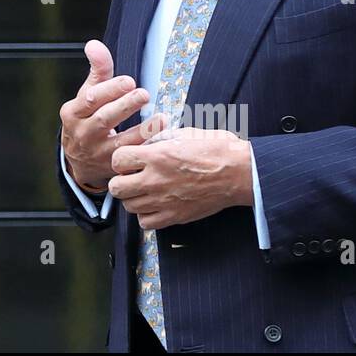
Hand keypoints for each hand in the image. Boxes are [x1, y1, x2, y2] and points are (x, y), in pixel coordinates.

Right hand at [59, 39, 167, 189]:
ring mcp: (97, 151)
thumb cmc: (86, 119)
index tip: (129, 81)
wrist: (76, 159)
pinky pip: (130, 156)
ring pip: (119, 141)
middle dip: (125, 106)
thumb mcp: (86, 95)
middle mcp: (82, 132)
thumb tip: (94, 44)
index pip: (91, 98)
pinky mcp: (111, 165)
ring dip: (141, 130)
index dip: (110, 89)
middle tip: (144, 94)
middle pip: (105, 118)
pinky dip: (145, 147)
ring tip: (160, 118)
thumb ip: (96, 71)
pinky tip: (160, 137)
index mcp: (73, 112)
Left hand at [108, 125, 253, 228]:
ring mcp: (164, 201)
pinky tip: (154, 205)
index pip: (117, 159)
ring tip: (144, 191)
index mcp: (156, 156)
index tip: (130, 159)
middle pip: (116, 187)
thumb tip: (145, 141)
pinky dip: (146, 215)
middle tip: (132, 176)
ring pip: (128, 206)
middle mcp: (155, 180)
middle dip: (121, 180)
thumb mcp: (185, 133)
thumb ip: (160, 137)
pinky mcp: (174, 217)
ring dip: (133, 198)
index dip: (122, 158)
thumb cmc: (216, 150)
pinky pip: (145, 223)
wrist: (239, 173)